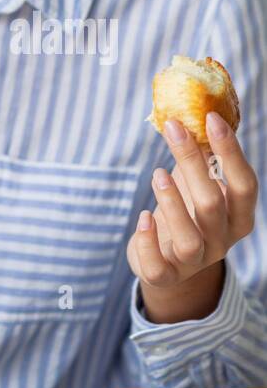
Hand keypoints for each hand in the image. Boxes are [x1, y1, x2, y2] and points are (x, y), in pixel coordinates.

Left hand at [126, 112, 258, 321]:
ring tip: (156, 174)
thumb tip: (192, 111)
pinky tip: (143, 217)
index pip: (244, 183)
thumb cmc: (185, 214)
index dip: (230, 151)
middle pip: (213, 203)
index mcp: (240, 217)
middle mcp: (224, 241)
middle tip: (174, 130)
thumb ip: (202, 159)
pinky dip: (147, 240)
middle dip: (193, 163)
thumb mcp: (197, 187)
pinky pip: (157, 265)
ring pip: (189, 237)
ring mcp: (195, 261)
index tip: (210, 118)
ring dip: (172, 202)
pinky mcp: (166, 275)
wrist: (167, 263)